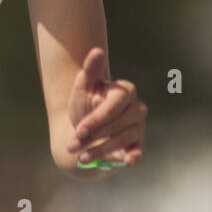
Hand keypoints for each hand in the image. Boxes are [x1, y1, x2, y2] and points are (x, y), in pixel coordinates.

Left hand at [65, 47, 146, 167]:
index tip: (79, 130)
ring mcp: (139, 127)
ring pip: (122, 140)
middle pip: (117, 125)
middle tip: (72, 146)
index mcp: (126, 91)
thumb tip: (97, 51)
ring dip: (101, 150)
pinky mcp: (138, 144)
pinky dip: (134, 157)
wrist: (85, 128)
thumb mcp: (82, 87)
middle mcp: (137, 108)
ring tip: (81, 158)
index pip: (113, 107)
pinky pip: (139, 151)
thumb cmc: (85, 104)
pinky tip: (126, 160)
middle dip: (93, 137)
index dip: (96, 120)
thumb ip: (90, 70)